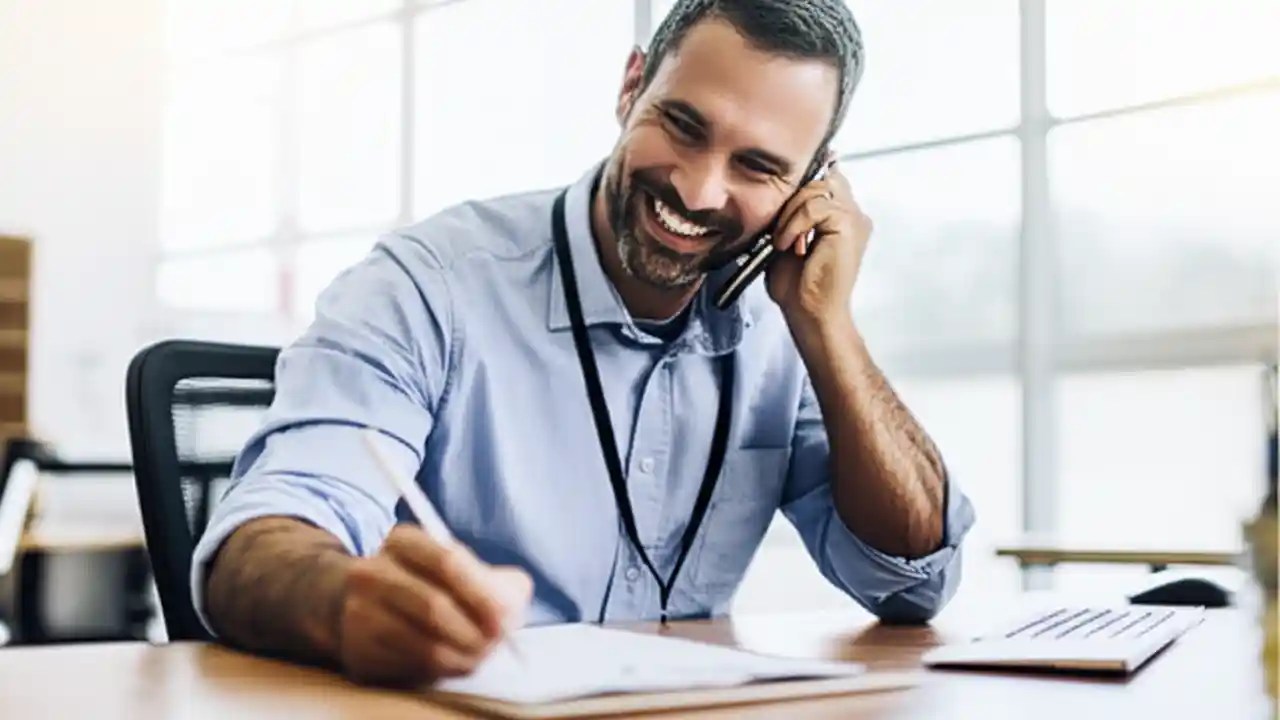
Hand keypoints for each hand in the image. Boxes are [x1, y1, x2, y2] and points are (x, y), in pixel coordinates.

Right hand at [338, 524, 532, 685]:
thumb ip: (498, 582)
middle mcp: (372, 572)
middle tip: (495, 643)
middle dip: (474, 631)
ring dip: (462, 656)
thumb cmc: (433, 585)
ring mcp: (358, 612)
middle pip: (434, 605)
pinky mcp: (358, 650)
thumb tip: (507, 613)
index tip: (505, 618)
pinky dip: (441, 670)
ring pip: (424, 644)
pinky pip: (410, 667)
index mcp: (403, 540)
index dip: (482, 593)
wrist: (369, 608)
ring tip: (477, 654)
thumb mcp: (465, 568)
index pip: (448, 560)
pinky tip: (452, 661)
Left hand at [764, 160, 871, 331]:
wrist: (810, 313)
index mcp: (843, 217)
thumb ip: (790, 213)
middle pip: (821, 177)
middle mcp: (853, 214)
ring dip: (791, 213)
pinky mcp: (849, 225)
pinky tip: (787, 245)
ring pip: (816, 189)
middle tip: (780, 228)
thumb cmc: (799, 286)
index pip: (825, 178)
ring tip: (783, 241)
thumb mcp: (787, 239)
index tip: (780, 202)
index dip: (802, 184)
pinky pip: (815, 207)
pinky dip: (794, 224)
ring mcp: (854, 218)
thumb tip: (778, 190)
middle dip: (793, 198)